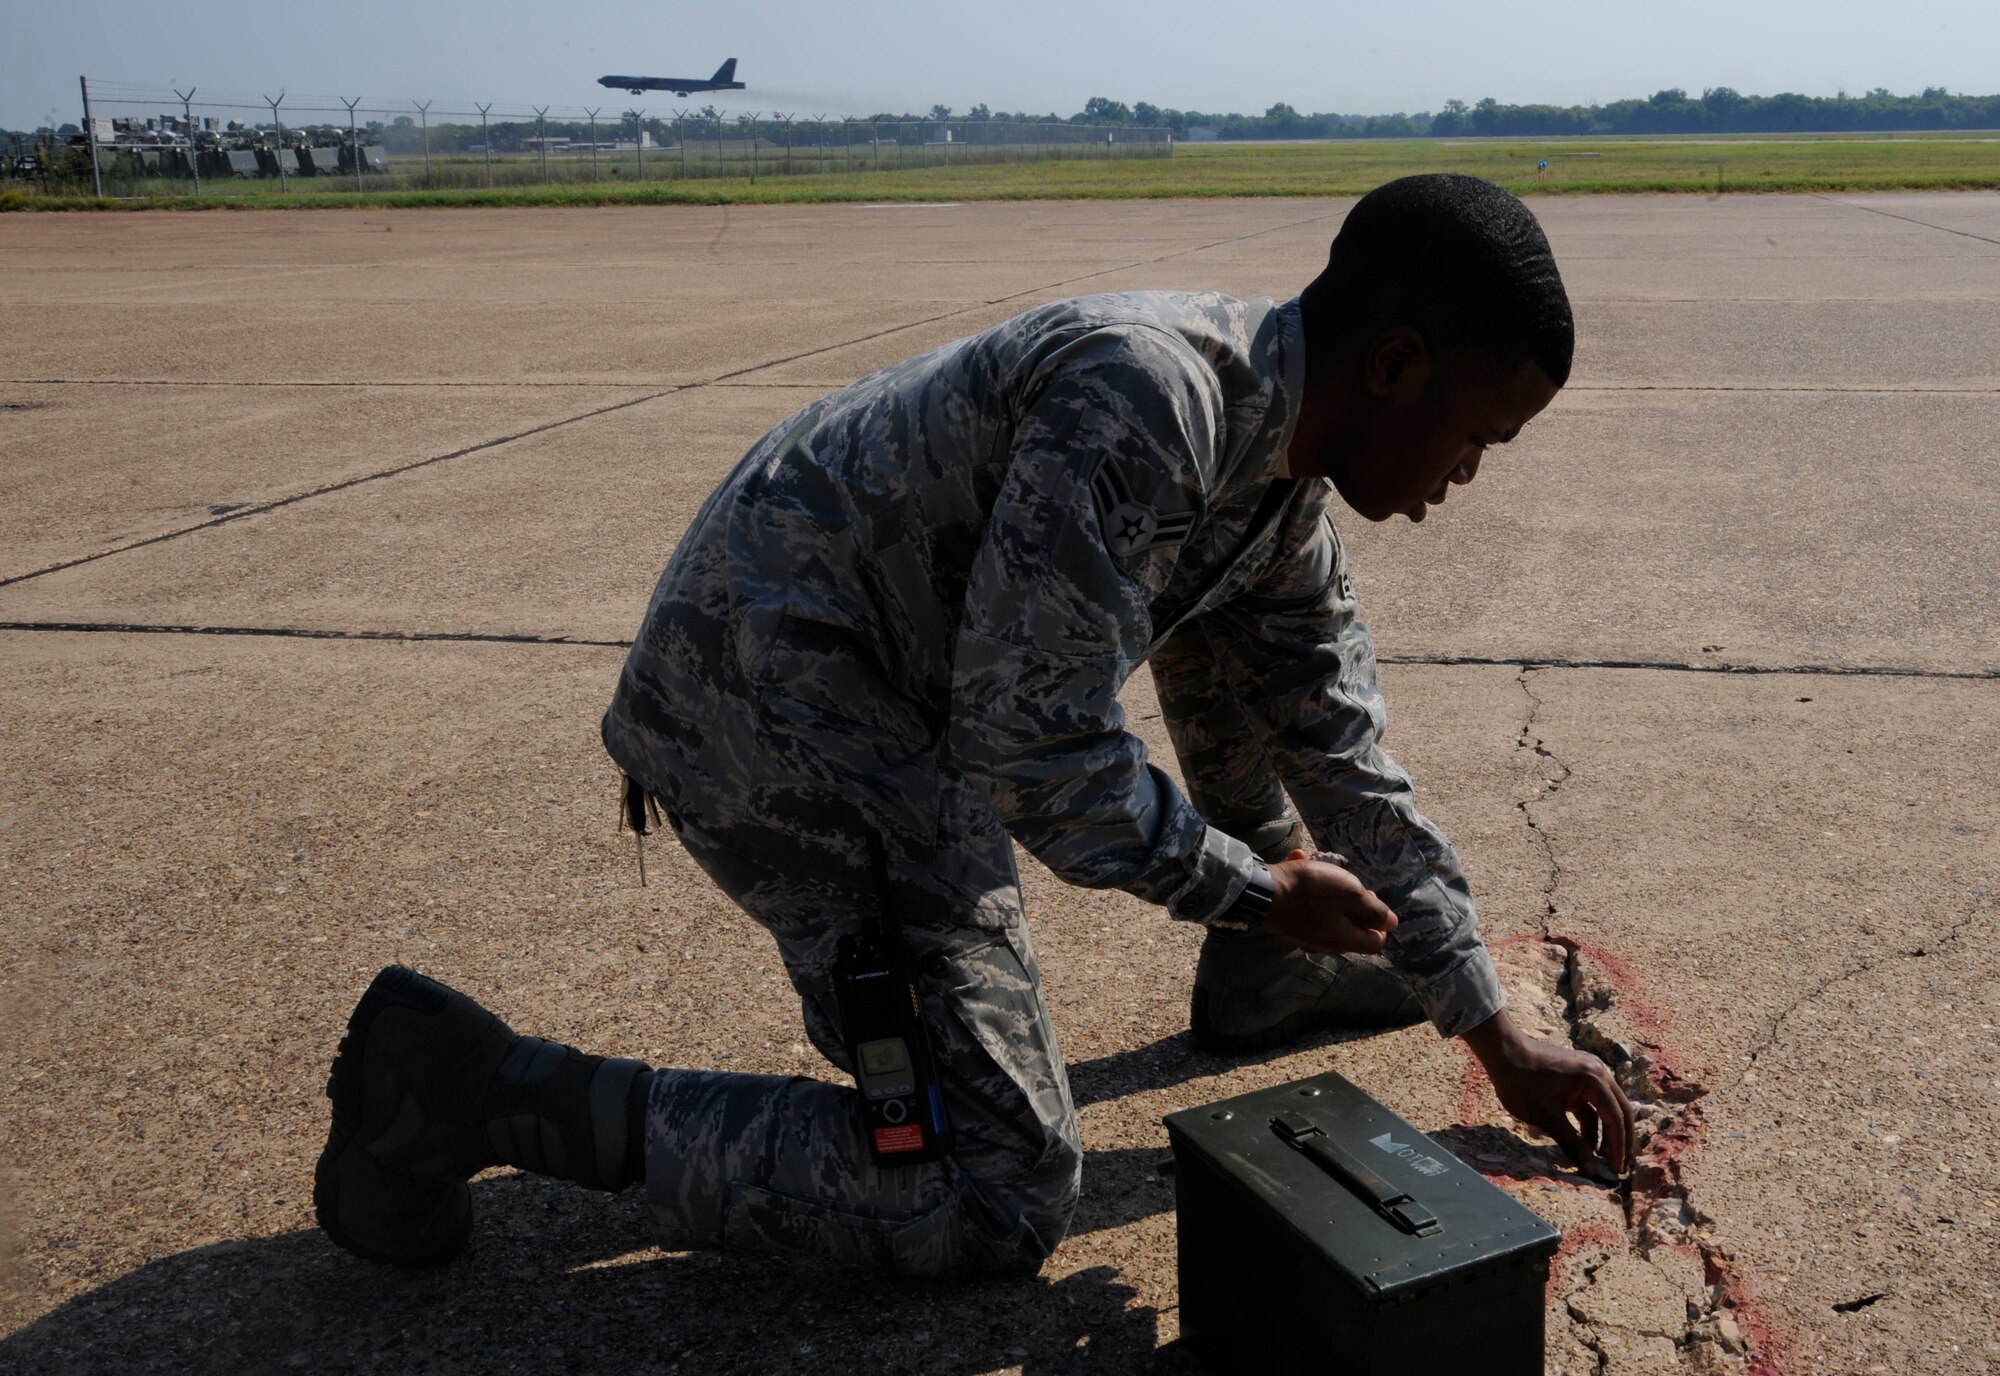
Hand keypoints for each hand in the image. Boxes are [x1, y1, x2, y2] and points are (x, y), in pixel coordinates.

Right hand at [1263, 849, 1398, 955]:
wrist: (1263, 891)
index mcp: (1344, 940)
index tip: (1370, 898)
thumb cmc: (1311, 891)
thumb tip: (1392, 924)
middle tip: (1346, 878)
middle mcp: (1326, 942)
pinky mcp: (1292, 923)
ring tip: (1319, 861)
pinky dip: (1309, 888)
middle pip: (1352, 925)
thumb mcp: (1351, 894)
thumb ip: (1374, 911)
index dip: (1380, 922)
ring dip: (1328, 886)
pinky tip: (1300, 864)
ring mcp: (1307, 933)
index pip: (1375, 941)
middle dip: (1353, 899)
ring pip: (1329, 911)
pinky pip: (1309, 907)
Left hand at [1463, 1009, 1635, 1176]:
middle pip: (1619, 1111)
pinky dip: (1589, 1121)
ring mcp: (1587, 1073)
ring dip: (1604, 1132)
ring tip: (1599, 1158)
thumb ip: (1571, 1144)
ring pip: (1605, 1108)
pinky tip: (1584, 1142)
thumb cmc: (1522, 1082)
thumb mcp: (1547, 1117)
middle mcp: (1598, 1073)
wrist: (1501, 1051)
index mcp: (1595, 1080)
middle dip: (1619, 1140)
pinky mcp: (1576, 1077)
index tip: (1617, 1170)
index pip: (1616, 1118)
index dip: (1618, 1146)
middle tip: (1619, 1167)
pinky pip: (1589, 1102)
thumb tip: (1590, 1170)